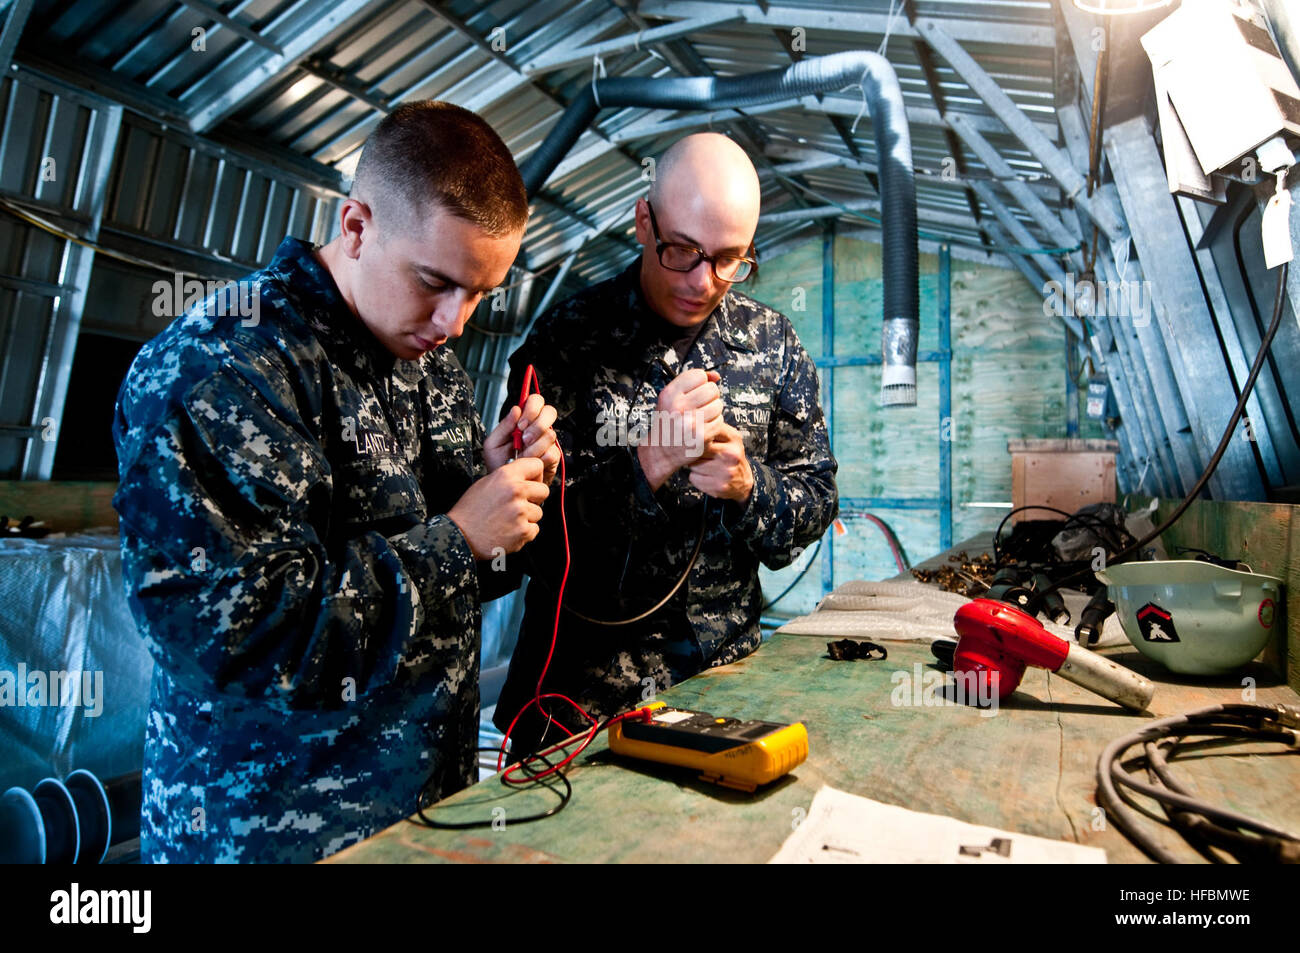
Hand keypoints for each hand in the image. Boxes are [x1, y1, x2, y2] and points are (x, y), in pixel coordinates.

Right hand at [446, 457, 549, 559]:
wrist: (461, 537)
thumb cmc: (470, 511)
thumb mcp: (486, 483)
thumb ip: (509, 477)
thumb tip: (527, 477)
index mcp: (506, 476)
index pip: (537, 465)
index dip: (534, 474)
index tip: (530, 481)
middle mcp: (516, 491)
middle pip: (544, 490)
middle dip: (534, 497)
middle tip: (518, 503)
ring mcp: (521, 512)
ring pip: (539, 512)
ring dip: (527, 516)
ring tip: (508, 519)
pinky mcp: (523, 531)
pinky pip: (534, 529)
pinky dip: (524, 531)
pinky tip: (509, 530)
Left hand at [485, 394, 559, 483]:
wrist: (507, 484)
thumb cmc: (499, 464)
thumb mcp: (493, 444)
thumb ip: (503, 426)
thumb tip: (516, 409)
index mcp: (523, 420)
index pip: (535, 401)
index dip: (531, 409)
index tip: (520, 424)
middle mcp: (537, 428)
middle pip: (549, 411)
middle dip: (537, 425)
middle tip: (524, 438)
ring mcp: (546, 441)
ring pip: (550, 434)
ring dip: (533, 447)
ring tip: (522, 455)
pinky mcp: (553, 456)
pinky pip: (552, 452)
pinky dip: (538, 459)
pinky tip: (530, 462)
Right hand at [636, 369, 724, 491]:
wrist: (661, 451)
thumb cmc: (668, 422)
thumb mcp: (672, 398)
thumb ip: (692, 383)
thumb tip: (716, 376)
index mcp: (670, 395)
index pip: (698, 375)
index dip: (700, 383)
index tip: (695, 391)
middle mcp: (679, 408)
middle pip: (712, 389)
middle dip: (709, 397)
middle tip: (699, 406)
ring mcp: (690, 423)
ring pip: (718, 405)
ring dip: (713, 411)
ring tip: (701, 417)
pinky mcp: (701, 436)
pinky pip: (720, 421)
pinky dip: (714, 424)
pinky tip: (703, 427)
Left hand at [686, 422, 752, 503]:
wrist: (743, 480)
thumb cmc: (731, 456)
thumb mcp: (729, 438)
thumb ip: (713, 428)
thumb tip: (691, 420)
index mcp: (733, 438)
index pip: (705, 432)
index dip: (696, 436)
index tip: (694, 438)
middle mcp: (731, 455)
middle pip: (697, 449)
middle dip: (695, 452)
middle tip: (702, 454)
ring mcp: (726, 472)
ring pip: (693, 465)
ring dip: (695, 466)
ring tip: (706, 466)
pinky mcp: (719, 486)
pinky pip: (694, 478)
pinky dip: (697, 478)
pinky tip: (706, 476)